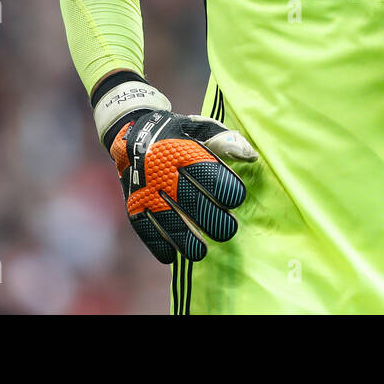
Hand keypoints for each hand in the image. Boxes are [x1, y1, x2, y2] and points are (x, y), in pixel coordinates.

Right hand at [93, 78, 256, 262]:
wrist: (132, 130)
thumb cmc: (177, 133)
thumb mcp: (200, 128)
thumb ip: (225, 141)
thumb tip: (251, 157)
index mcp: (181, 149)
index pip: (205, 171)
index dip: (223, 186)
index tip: (236, 198)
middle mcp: (161, 169)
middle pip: (188, 199)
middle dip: (210, 217)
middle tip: (227, 229)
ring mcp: (145, 187)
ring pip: (165, 218)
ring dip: (183, 238)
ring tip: (201, 251)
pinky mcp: (133, 201)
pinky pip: (143, 225)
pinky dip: (156, 242)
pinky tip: (171, 255)